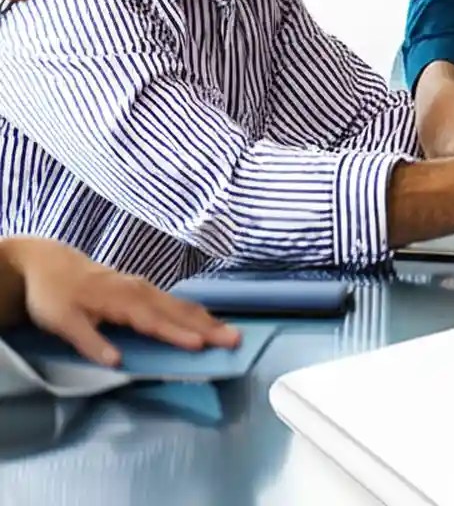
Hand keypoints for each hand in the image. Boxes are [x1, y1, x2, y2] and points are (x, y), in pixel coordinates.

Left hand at [5, 238, 240, 365]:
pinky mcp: (144, 289)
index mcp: (121, 300)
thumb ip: (89, 341)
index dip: (177, 335)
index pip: (154, 322)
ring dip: (208, 320)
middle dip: (209, 327)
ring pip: (182, 305)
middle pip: (179, 312)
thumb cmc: (53, 294)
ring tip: (231, 332)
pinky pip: (176, 301)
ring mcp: (144, 288)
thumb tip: (116, 362)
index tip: (201, 345)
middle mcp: (140, 291)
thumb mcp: (61, 321)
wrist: (47, 262)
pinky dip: (196, 312)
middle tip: (236, 340)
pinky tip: (207, 319)